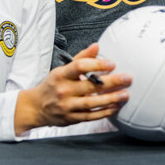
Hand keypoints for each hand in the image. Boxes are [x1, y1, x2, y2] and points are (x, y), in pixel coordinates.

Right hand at [15, 43, 131, 133]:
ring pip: (92, 103)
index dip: (96, 64)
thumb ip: (81, 58)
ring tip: (125, 95)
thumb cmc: (53, 85)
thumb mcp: (62, 69)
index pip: (79, 67)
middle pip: (90, 86)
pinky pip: (91, 116)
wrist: (37, 107)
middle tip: (127, 78)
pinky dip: (104, 112)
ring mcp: (67, 106)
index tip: (112, 64)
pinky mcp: (71, 118)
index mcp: (60, 75)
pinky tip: (115, 107)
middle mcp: (63, 90)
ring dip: (111, 99)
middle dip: (111, 82)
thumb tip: (97, 46)